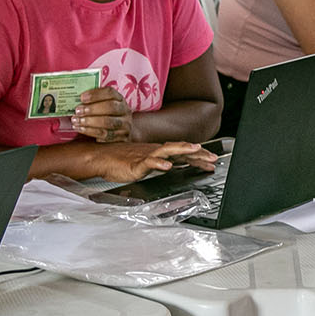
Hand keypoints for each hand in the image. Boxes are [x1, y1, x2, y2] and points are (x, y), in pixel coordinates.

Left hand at [71, 87, 132, 141]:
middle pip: (110, 107)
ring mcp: (125, 125)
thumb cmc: (107, 114)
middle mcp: (125, 111)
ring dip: (89, 122)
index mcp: (119, 99)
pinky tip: (81, 129)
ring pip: (108, 122)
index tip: (81, 97)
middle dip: (92, 109)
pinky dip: (91, 132)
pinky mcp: (122, 137)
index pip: (110, 93)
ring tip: (76, 121)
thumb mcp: (104, 104)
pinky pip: (106, 135)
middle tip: (77, 111)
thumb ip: (93, 101)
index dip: (95, 94)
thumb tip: (75, 98)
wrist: (123, 130)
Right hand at [93, 141, 217, 181]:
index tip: (212, 161)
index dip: (199, 156)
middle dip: (198, 154)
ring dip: (182, 150)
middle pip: (180, 150)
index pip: (183, 153)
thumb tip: (175, 165)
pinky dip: (158, 163)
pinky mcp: (136, 164)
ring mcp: (146, 156)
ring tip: (194, 150)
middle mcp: (156, 151)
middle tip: (213, 158)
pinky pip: (149, 162)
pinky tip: (167, 166)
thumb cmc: (121, 160)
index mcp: (159, 152)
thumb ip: (161, 163)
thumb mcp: (147, 161)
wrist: (101, 158)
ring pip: (167, 151)